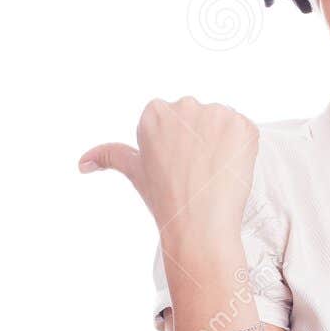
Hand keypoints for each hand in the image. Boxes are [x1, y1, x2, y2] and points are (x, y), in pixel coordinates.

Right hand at [77, 97, 257, 247]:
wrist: (199, 225)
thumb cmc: (166, 200)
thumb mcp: (135, 172)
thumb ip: (110, 156)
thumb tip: (83, 163)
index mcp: (155, 112)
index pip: (177, 120)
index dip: (181, 147)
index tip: (179, 167)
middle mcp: (183, 105)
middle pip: (200, 119)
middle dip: (202, 142)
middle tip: (197, 173)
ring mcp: (216, 113)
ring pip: (224, 124)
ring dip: (224, 145)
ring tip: (214, 173)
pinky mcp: (242, 125)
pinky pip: (246, 132)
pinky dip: (243, 150)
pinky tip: (230, 170)